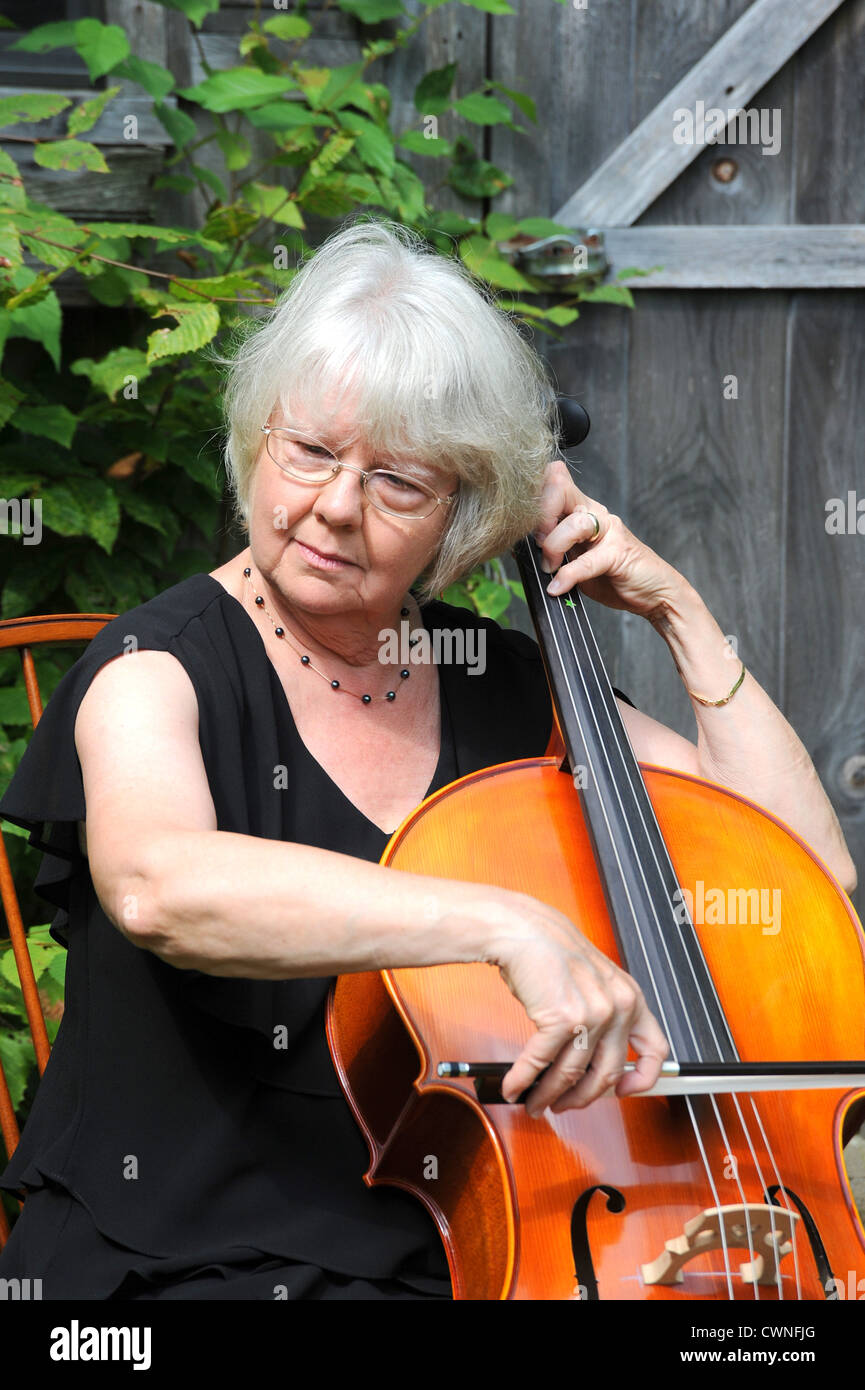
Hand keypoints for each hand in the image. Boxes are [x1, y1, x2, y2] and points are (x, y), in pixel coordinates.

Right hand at [483, 889, 668, 1114]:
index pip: (655, 1050)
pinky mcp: (561, 1018)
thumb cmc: (553, 952)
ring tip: (536, 1101)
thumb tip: (596, 1058)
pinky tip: (514, 1085)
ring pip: (571, 1074)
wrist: (525, 930)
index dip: (642, 1080)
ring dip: (548, 1095)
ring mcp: (592, 1014)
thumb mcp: (596, 981)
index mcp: (631, 999)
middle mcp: (617, 1008)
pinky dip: (523, 1079)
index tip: (625, 1092)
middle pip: (607, 1074)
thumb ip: (605, 1016)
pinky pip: (540, 1062)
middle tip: (565, 1105)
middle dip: (582, 1098)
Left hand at [532, 457, 686, 620]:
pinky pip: (586, 561)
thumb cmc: (614, 575)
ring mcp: (610, 532)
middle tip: (537, 542)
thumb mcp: (576, 557)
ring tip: (550, 568)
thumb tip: (519, 545)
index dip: (534, 496)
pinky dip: (567, 576)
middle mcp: (596, 514)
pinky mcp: (618, 554)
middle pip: (560, 489)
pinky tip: (558, 587)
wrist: (655, 592)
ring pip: (573, 523)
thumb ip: (554, 546)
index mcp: (583, 510)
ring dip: (553, 548)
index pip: (554, 481)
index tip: (523, 524)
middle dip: (541, 514)